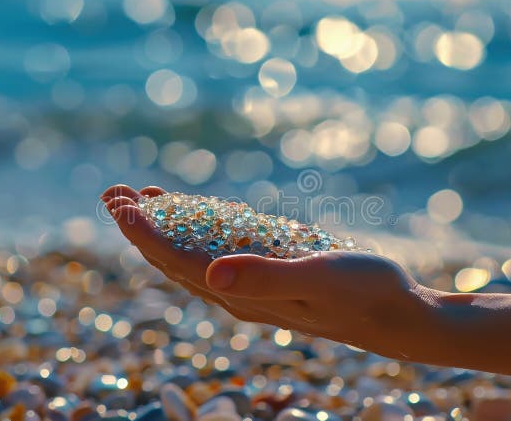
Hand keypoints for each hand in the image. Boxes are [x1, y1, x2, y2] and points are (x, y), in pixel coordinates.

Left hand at [101, 184, 444, 361]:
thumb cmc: (364, 295)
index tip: (118, 204)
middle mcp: (238, 296)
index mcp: (241, 296)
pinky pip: (218, 256)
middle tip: (114, 193)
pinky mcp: (269, 282)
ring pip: (192, 258)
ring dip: (164, 228)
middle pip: (173, 260)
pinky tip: (196, 215)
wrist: (396, 319)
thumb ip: (266, 277)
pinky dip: (197, 233)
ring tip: (143, 197)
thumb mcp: (318, 279)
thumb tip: (212, 274)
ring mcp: (252, 291)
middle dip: (142, 227)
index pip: (176, 261)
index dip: (143, 233)